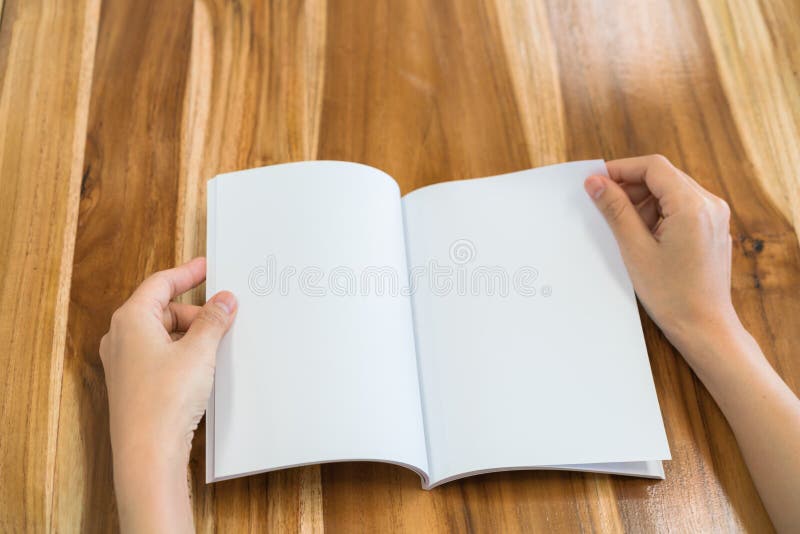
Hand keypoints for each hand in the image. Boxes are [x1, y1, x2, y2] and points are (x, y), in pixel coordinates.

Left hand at [100, 257, 236, 531]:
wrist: (148, 453)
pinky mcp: (134, 385)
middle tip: (226, 315)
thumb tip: (224, 300)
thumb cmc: (164, 401)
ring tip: (219, 343)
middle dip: (196, 311)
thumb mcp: (199, 352)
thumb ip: (213, 320)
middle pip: (163, 310)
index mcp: (131, 320)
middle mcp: (122, 338)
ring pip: (164, 334)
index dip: (186, 273)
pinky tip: (204, 365)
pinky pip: (162, 356)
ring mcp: (126, 363)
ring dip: (192, 335)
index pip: (160, 284)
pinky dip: (184, 353)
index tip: (206, 266)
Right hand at [584, 155, 736, 355]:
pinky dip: (658, 213)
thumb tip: (596, 182)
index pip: (653, 167)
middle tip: (605, 206)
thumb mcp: (635, 249)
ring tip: (627, 230)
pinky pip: (682, 206)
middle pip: (663, 176)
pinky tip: (644, 236)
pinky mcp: (712, 228)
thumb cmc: (672, 295)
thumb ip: (615, 210)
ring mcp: (715, 216)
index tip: (596, 181)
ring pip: (671, 190)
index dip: (621, 169)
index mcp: (692, 206)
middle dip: (631, 186)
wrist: (704, 327)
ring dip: (644, 201)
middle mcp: (710, 204)